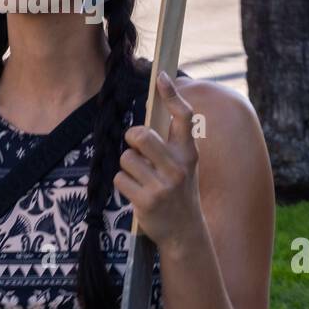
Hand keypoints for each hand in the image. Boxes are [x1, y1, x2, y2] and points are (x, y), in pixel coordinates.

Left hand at [114, 72, 201, 248]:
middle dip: (132, 138)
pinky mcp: (146, 201)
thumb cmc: (180, 191)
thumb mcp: (184, 166)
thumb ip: (170, 144)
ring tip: (141, 178)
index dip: (172, 95)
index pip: (183, 117)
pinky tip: (137, 192)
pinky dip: (123, 184)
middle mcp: (178, 167)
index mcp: (189, 154)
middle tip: (137, 147)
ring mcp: (163, 185)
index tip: (161, 76)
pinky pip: (120, 179)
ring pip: (126, 158)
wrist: (185, 233)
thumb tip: (148, 118)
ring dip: (128, 166)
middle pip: (141, 134)